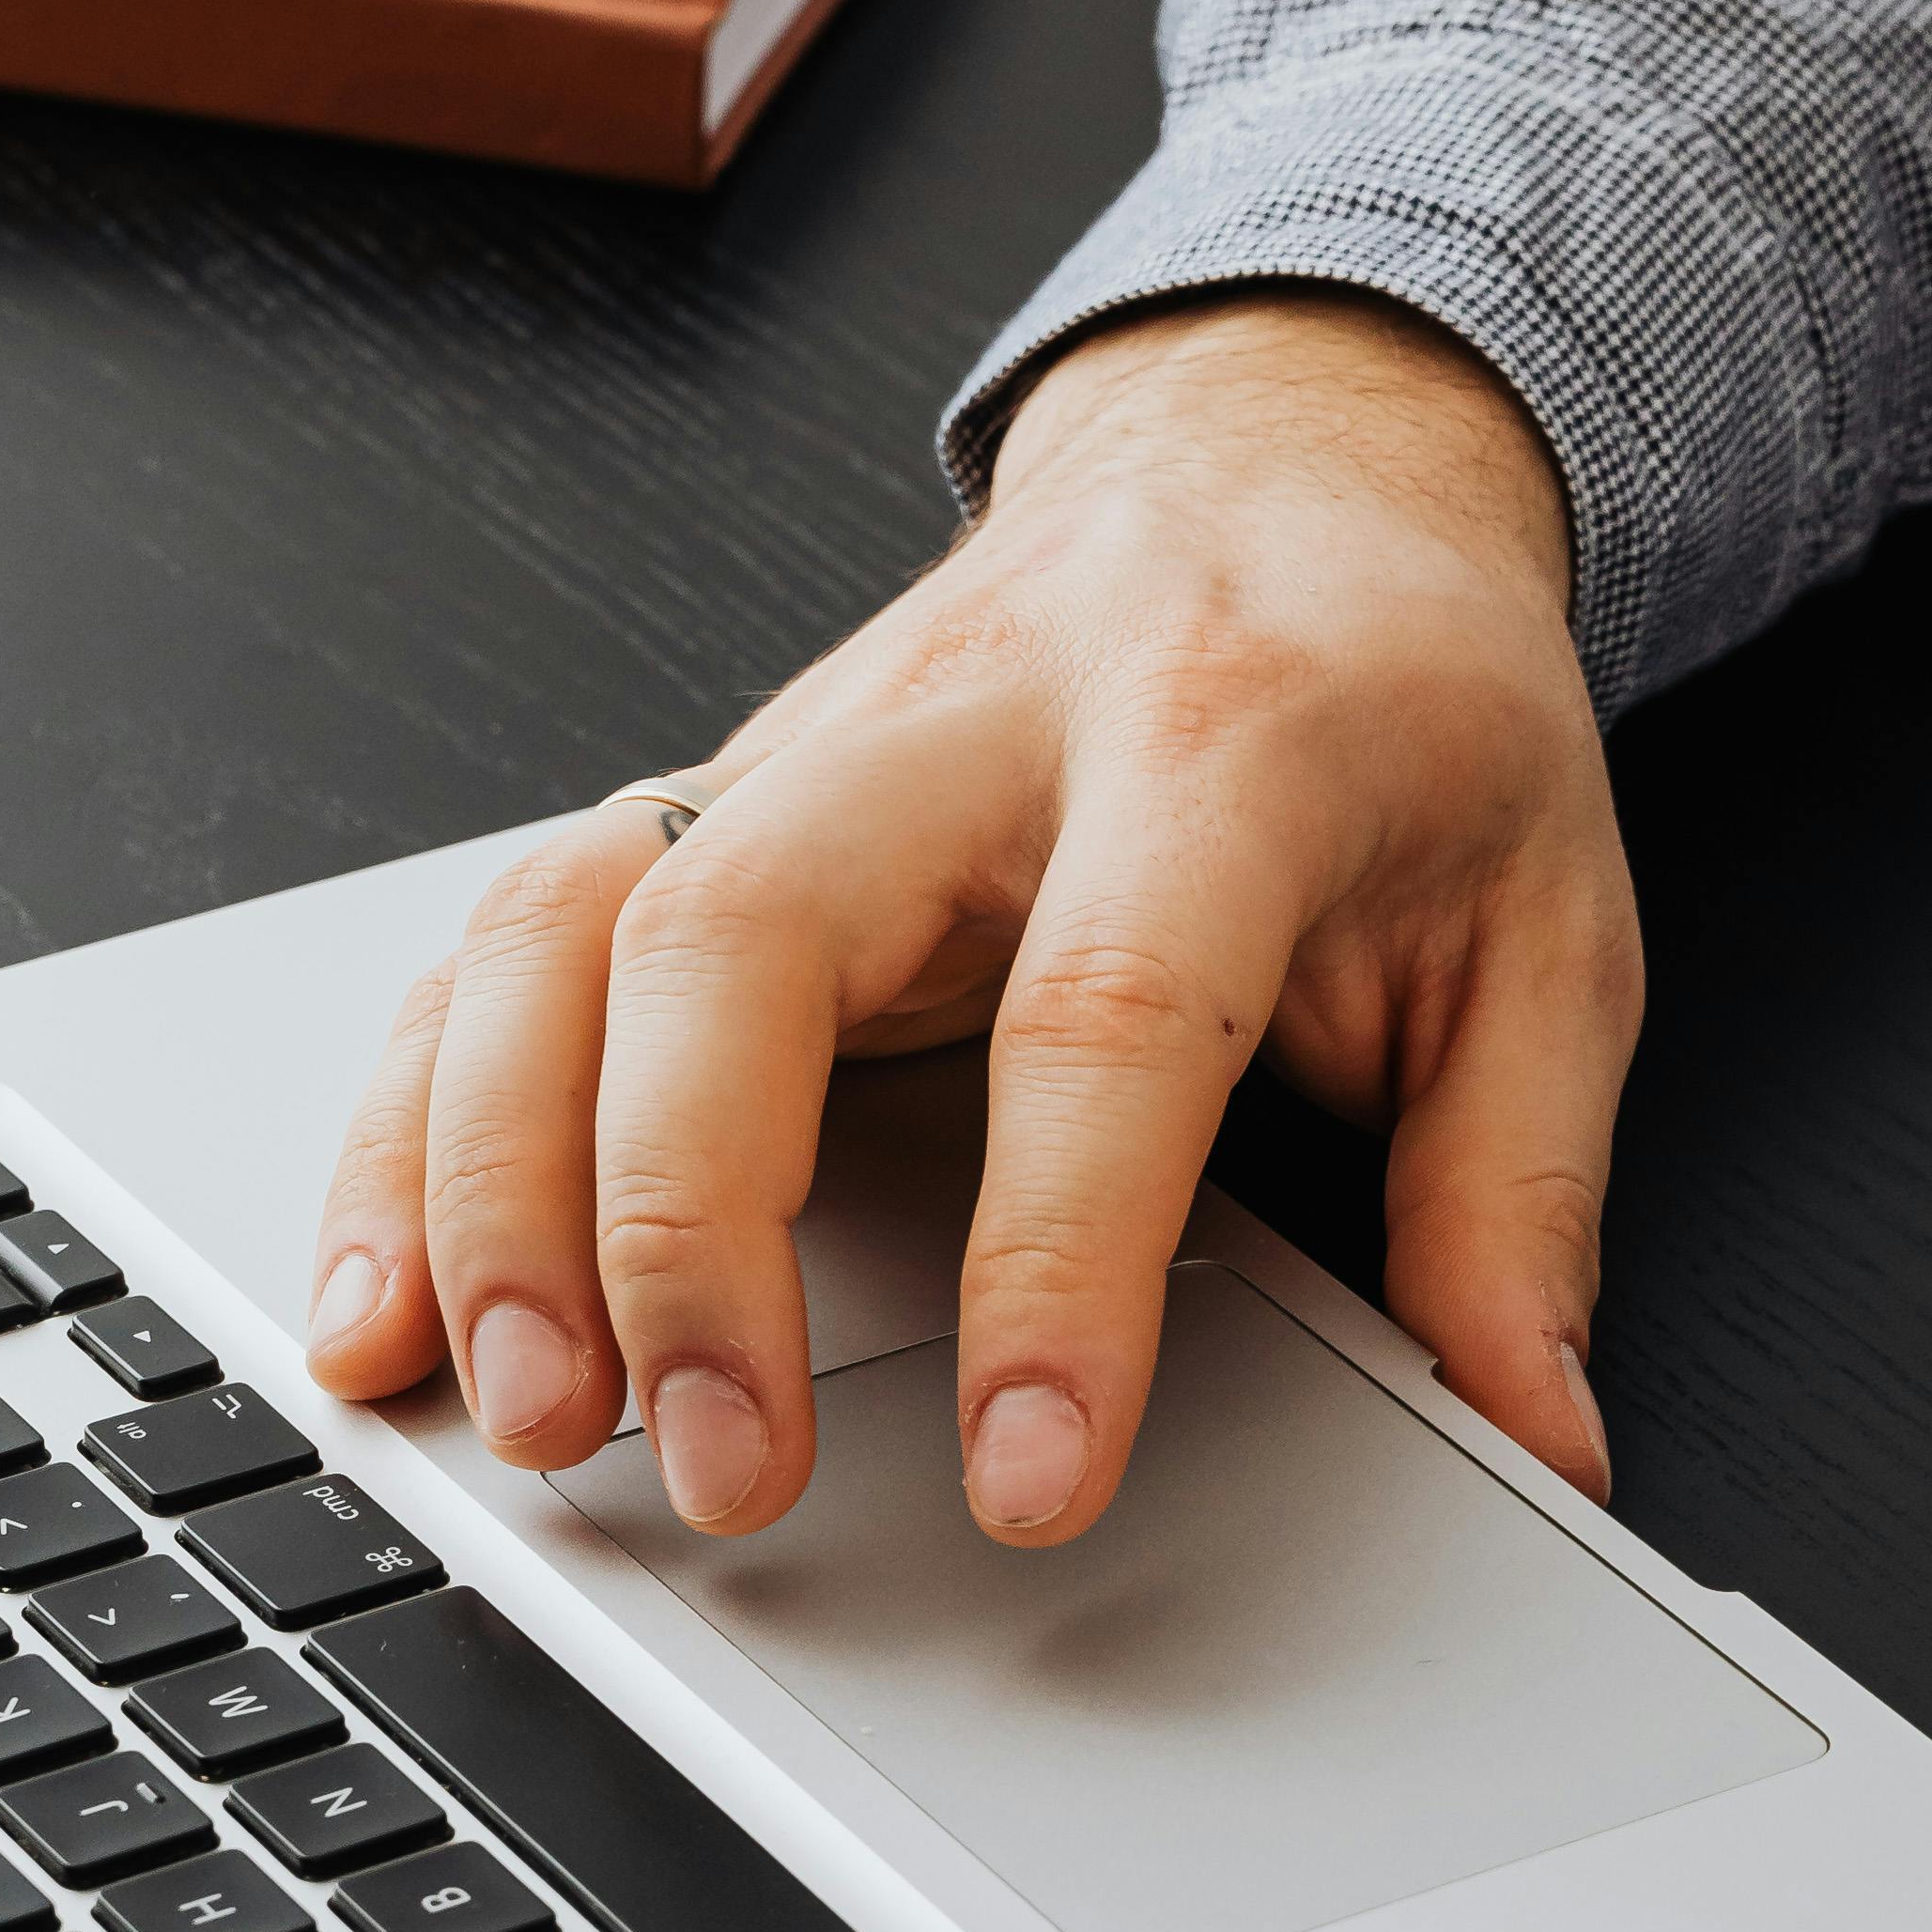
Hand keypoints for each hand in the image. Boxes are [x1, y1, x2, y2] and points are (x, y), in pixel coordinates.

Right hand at [304, 289, 1640, 1544]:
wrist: (1285, 458)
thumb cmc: (1399, 694)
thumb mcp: (1543, 927)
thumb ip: (1514, 1199)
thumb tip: (1536, 1440)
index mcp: (1215, 738)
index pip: (1113, 1014)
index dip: (1061, 1264)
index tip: (1032, 1473)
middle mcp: (961, 729)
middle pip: (741, 940)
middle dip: (683, 1225)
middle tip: (707, 1466)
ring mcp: (790, 757)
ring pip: (561, 931)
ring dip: (494, 1185)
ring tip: (511, 1412)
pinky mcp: (690, 809)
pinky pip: (492, 952)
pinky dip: (408, 1132)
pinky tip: (387, 1300)